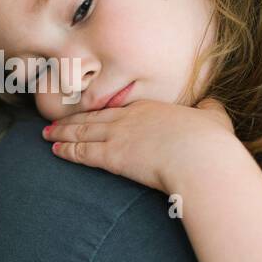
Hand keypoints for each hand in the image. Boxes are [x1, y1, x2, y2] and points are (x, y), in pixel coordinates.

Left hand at [42, 97, 243, 193]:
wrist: (201, 157)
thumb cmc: (211, 141)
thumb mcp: (214, 118)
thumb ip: (209, 110)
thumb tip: (211, 104)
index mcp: (151, 108)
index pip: (118, 110)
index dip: (100, 111)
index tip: (90, 111)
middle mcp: (129, 118)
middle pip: (94, 118)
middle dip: (73, 119)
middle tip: (56, 120)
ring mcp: (119, 135)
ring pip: (83, 132)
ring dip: (62, 133)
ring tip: (47, 133)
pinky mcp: (112, 156)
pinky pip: (82, 152)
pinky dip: (67, 150)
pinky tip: (54, 149)